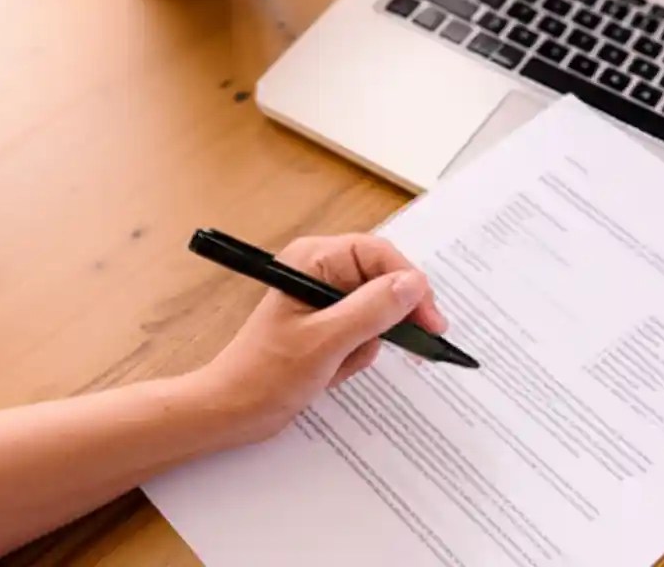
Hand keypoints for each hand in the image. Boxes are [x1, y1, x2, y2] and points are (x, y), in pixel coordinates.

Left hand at [194, 234, 446, 445]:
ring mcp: (324, 299)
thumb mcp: (326, 341)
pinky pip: (363, 333)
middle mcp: (320, 270)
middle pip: (382, 281)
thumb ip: (372, 310)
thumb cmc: (268, 373)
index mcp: (314, 259)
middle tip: (396, 346)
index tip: (430, 320)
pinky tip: (331, 371)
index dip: (410, 283)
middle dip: (386, 319)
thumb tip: (414, 284)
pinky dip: (355, 355)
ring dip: (366, 344)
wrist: (233, 410)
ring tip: (337, 364)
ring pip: (376, 312)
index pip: (380, 254)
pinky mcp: (326, 325)